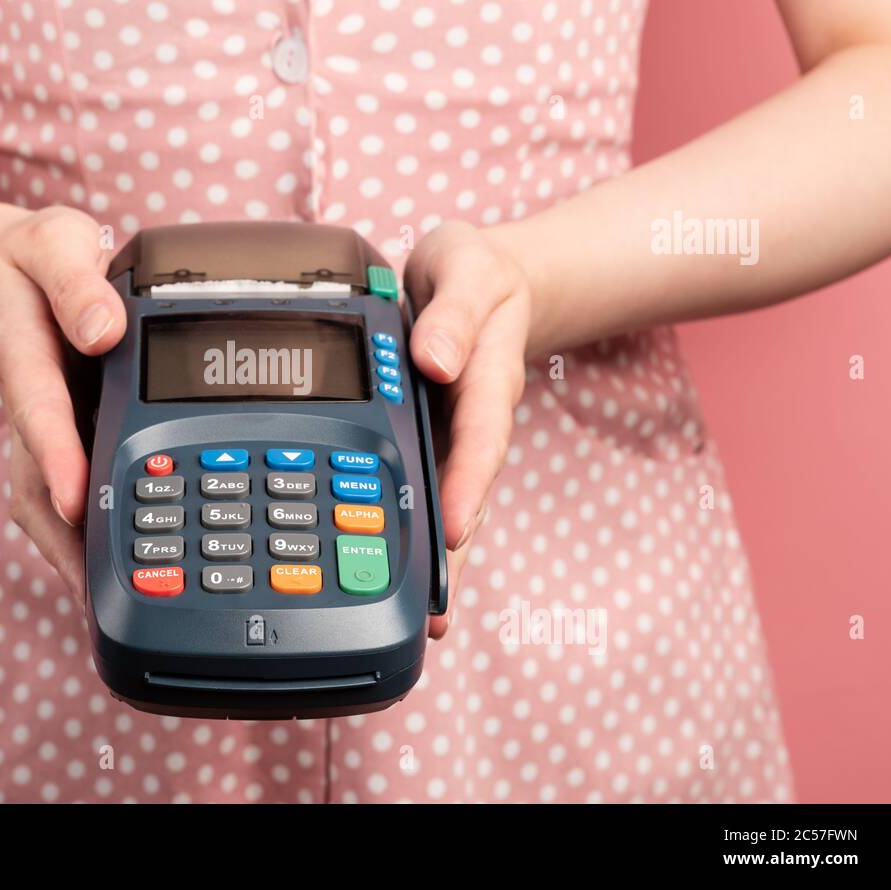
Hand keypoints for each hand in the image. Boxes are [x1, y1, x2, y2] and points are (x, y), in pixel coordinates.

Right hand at [0, 204, 125, 601]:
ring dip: (72, 553)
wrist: (7, 276)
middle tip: (97, 593)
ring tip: (106, 607)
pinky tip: (109, 576)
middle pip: (36, 483)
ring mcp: (43, 434)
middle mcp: (30, 408)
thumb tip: (105, 330)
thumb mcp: (54, 244)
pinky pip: (65, 498)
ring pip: (45, 504)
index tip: (75, 500)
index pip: (39, 413)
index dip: (57, 458)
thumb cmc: (35, 261)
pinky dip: (83, 539)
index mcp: (25, 358)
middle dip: (65, 539)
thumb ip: (77, 282)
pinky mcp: (60, 445)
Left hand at [405, 220, 531, 638]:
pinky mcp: (437, 438)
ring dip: (439, 559)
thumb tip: (433, 358)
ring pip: (451, 501)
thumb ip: (453, 313)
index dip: (466, 482)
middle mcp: (474, 417)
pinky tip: (404, 576)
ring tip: (424, 620)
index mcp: (485, 376)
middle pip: (468, 491)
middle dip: (455, 552)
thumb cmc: (477, 274)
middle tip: (438, 611)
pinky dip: (421, 531)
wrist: (486, 276)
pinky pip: (430, 488)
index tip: (455, 526)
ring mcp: (456, 434)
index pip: (478, 436)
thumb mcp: (469, 270)